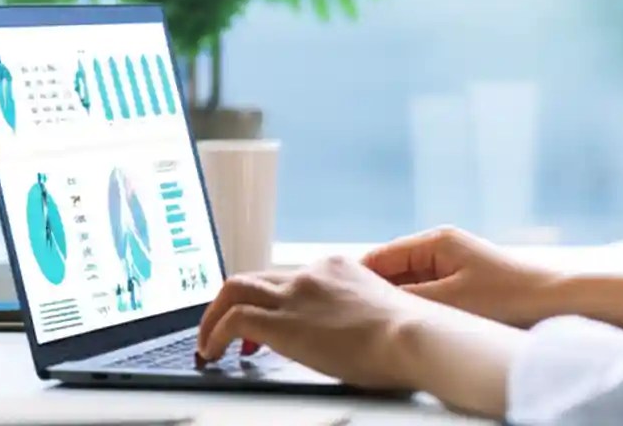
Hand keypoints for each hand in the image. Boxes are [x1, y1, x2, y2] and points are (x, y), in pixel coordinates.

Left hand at [196, 256, 431, 389]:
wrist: (413, 337)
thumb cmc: (411, 336)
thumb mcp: (381, 312)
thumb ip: (359, 315)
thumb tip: (356, 336)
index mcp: (338, 268)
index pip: (291, 277)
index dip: (274, 299)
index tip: (270, 320)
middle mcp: (312, 274)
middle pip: (257, 277)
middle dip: (235, 300)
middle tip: (226, 326)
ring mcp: (295, 294)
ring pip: (235, 288)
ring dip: (214, 315)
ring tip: (209, 341)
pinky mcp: (281, 322)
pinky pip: (233, 320)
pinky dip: (215, 334)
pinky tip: (213, 353)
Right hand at [362, 227, 561, 327]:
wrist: (556, 301)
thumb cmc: (506, 298)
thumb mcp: (450, 301)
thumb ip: (408, 299)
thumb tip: (371, 300)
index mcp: (435, 241)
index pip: (379, 257)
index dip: (356, 280)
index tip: (337, 302)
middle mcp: (442, 246)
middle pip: (392, 271)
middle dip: (374, 294)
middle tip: (352, 320)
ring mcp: (453, 263)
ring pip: (409, 284)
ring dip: (396, 303)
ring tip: (377, 325)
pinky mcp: (463, 281)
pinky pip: (427, 293)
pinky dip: (416, 307)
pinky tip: (410, 327)